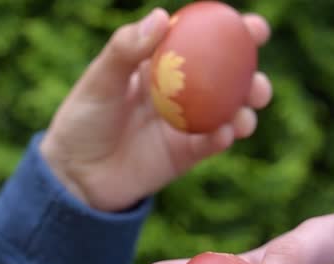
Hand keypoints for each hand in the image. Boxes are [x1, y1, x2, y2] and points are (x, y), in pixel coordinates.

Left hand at [40, 8, 272, 211]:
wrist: (75, 176)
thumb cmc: (82, 121)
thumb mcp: (99, 81)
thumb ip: (127, 50)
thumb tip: (162, 17)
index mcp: (161, 64)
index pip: (202, 41)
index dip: (231, 32)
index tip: (254, 28)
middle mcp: (180, 92)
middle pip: (226, 78)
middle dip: (251, 74)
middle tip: (258, 75)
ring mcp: (186, 123)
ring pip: (227, 111)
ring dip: (246, 107)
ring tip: (250, 106)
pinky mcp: (186, 154)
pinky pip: (211, 142)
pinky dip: (223, 136)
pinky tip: (226, 132)